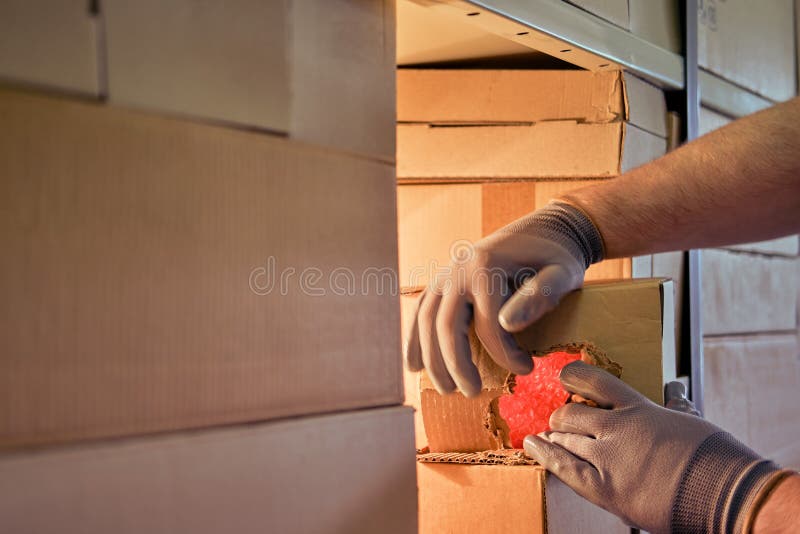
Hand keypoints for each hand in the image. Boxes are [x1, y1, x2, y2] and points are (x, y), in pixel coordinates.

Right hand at [403, 202, 602, 396]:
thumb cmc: (557, 256)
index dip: (504, 354)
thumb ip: (540, 296)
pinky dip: (415, 339)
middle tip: (472, 393)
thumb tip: (508, 324)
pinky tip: (413, 366)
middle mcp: (459, 269)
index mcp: (487, 267)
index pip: (487, 324)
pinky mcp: (442, 279)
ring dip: (432, 359)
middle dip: (457, 365)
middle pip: (447, 326)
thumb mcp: (561, 273)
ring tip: (447, 389)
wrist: (544, 229)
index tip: (527, 369)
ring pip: (427, 321)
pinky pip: (421, 310)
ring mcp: (446, 273)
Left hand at [524, 361, 784, 533]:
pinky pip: (565, 468)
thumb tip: (676, 388)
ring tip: (543, 437)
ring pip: (565, 439)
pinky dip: (546, 455)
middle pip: (571, 413)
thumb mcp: (689, 420)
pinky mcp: (606, 488)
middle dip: (561, 418)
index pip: (595, 381)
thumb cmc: (713, 457)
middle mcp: (618, 427)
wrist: (723, 491)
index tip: (563, 377)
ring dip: (553, 437)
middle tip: (558, 423)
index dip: (574, 376)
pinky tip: (533, 446)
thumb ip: (672, 406)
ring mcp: (609, 457)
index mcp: (639, 408)